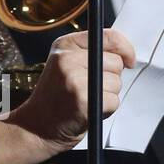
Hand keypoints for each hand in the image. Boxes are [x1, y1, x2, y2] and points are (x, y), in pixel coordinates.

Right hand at [13, 27, 135, 157]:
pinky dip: (106, 110)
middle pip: (116, 62)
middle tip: (90, 88)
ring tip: (86, 100)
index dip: (125, 48)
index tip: (129, 60)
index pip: (108, 36)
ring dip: (107, 95)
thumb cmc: (55, 98)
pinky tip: (87, 111)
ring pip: (116, 83)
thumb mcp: (65, 65)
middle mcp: (67, 59)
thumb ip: (90, 54)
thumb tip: (125, 54)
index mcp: (65, 45)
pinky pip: (114, 101)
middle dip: (111, 77)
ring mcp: (74, 79)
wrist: (35, 127)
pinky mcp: (83, 100)